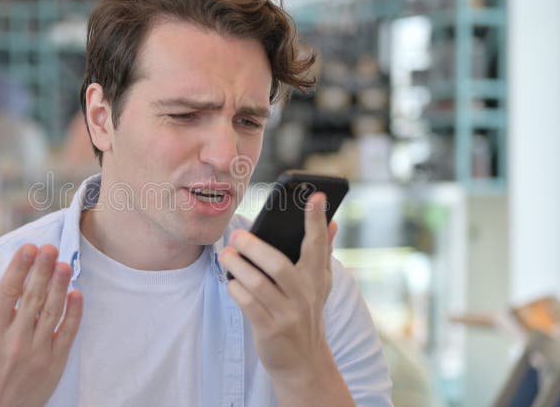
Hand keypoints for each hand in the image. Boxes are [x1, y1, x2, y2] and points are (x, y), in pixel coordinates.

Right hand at [0, 244, 82, 406]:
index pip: (7, 293)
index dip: (19, 269)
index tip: (28, 248)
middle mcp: (15, 340)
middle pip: (32, 298)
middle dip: (41, 271)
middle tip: (50, 247)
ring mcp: (37, 351)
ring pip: (51, 313)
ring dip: (59, 287)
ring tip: (64, 265)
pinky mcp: (55, 362)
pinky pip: (67, 333)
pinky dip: (74, 314)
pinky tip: (77, 294)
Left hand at [219, 192, 336, 380]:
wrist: (304, 362)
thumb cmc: (305, 313)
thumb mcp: (319, 285)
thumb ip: (322, 253)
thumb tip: (333, 222)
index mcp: (316, 279)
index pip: (317, 244)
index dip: (316, 220)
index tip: (314, 196)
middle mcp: (304, 295)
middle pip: (279, 265)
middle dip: (255, 247)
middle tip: (236, 234)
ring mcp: (288, 314)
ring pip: (258, 285)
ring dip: (238, 267)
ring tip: (226, 254)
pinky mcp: (271, 330)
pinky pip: (248, 305)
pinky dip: (236, 291)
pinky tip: (230, 282)